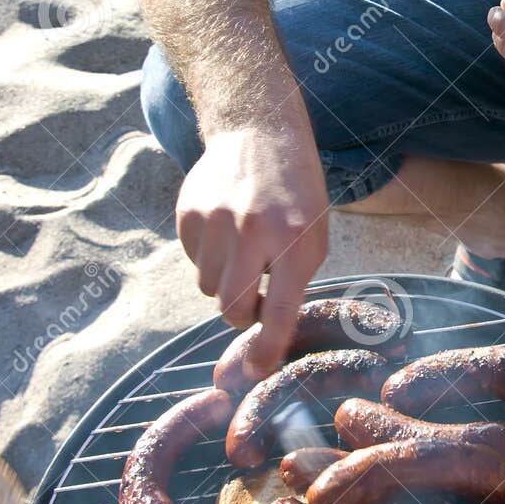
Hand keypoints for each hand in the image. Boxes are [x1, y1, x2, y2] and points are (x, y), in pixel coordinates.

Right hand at [175, 123, 328, 379]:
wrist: (259, 131)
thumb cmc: (297, 192)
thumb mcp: (315, 232)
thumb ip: (295, 280)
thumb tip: (270, 333)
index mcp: (296, 239)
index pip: (280, 311)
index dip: (268, 348)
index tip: (258, 371)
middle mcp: (253, 232)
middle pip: (232, 308)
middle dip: (243, 315)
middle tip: (256, 298)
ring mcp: (216, 221)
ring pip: (208, 287)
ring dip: (225, 281)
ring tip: (244, 249)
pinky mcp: (189, 214)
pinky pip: (193, 261)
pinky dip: (208, 256)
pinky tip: (225, 228)